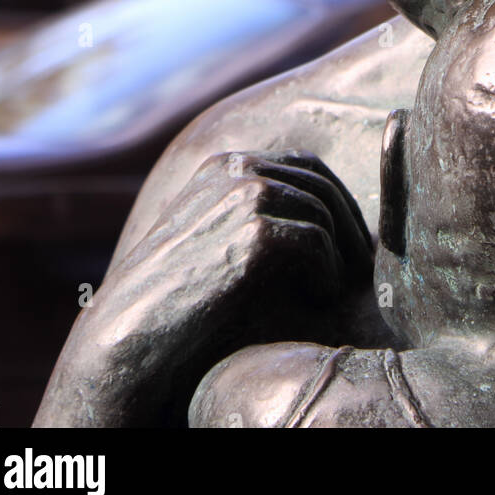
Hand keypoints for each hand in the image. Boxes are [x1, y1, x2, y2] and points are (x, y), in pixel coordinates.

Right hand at [34, 150, 372, 427]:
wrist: (130, 329)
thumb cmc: (172, 294)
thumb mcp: (208, 233)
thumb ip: (248, 212)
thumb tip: (314, 216)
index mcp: (225, 165)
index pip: (304, 166)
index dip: (336, 200)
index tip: (351, 238)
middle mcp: (236, 170)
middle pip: (321, 184)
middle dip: (349, 224)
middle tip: (363, 264)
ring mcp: (244, 198)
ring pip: (323, 214)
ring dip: (341, 254)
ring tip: (338, 287)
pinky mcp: (253, 234)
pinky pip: (318, 244)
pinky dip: (328, 272)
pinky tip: (322, 297)